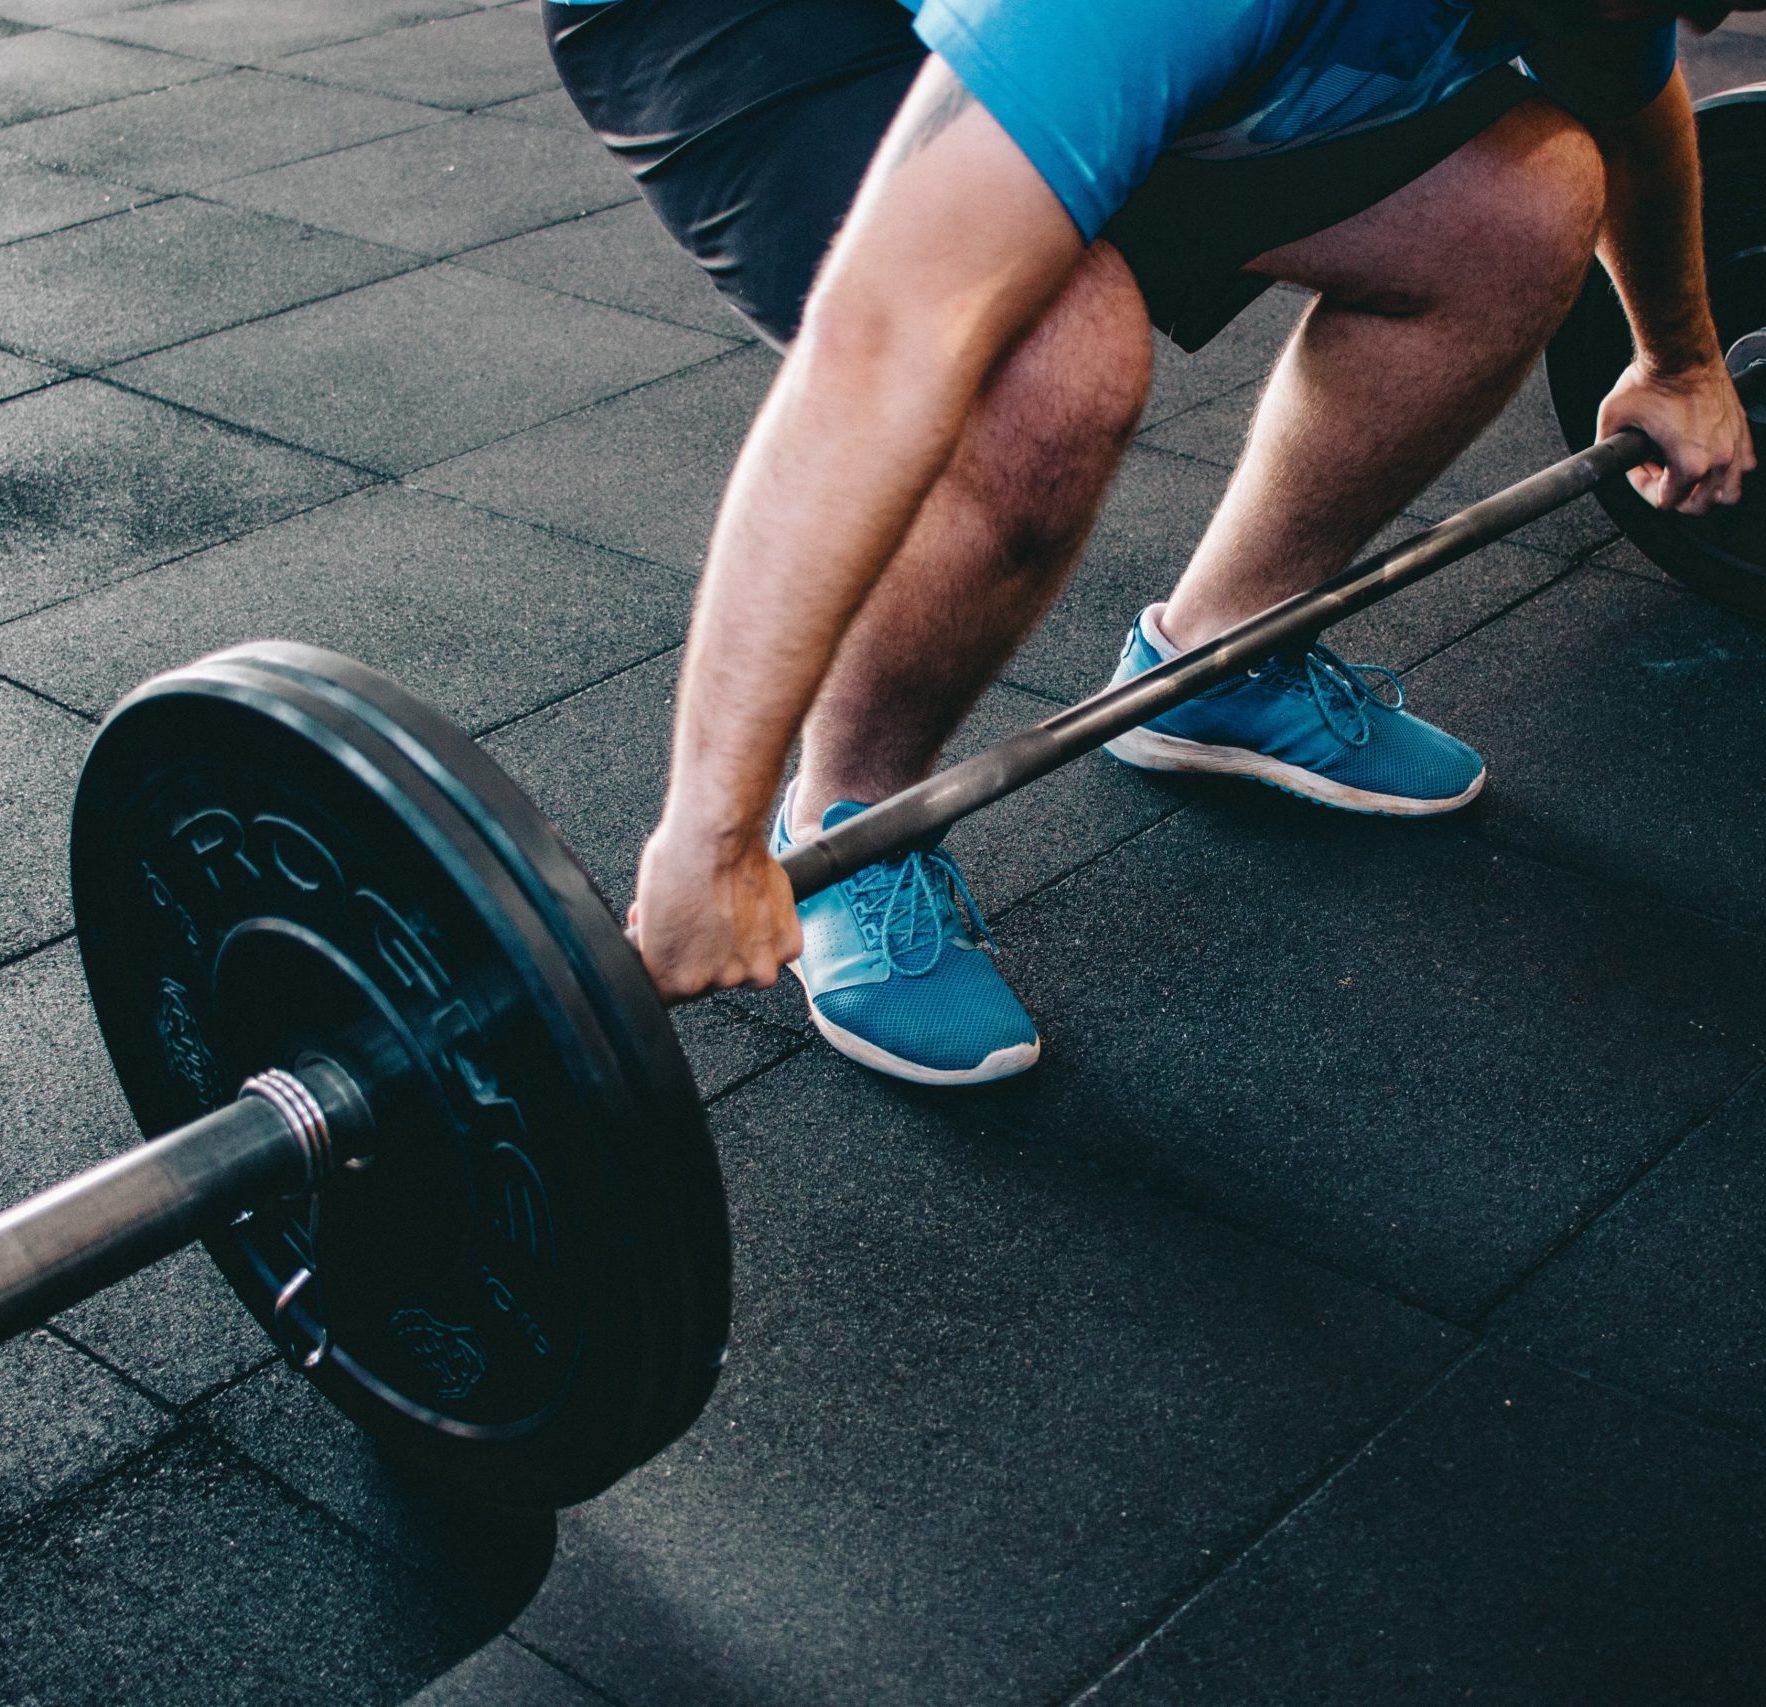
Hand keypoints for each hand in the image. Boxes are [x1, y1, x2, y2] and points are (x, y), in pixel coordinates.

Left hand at [629, 818, 801, 1003]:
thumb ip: (658, 946)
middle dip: (709, 956)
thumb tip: (660, 947)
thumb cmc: (681, 861)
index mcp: (677, 979)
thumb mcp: (648, 912)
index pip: (671, 993)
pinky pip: (779, 950)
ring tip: (733, 911)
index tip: (679, 951)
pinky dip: (772, 934)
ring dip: (744, 948)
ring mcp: (757, 966)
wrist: (718, 833)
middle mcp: (719, 981)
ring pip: (750, 969)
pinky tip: (755, 909)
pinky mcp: (787, 947)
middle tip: (708, 921)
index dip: (674, 966)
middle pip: (714, 982)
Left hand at [1596, 355, 1757, 515]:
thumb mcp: (1612, 420)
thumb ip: (1608, 449)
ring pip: (1729, 492)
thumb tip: (1607, 461)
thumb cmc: (1651, 380)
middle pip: (1700, 505)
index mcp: (1690, 463)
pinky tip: (1707, 460)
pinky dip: (1727, 471)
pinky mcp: (1742, 428)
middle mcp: (1719, 457)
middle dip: (1675, 497)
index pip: (1666, 503)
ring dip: (1706, 491)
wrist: (1680, 349)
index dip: (1644, 489)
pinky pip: (1745, 465)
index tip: (1639, 469)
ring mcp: (1734, 443)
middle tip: (1659, 475)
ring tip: (1685, 476)